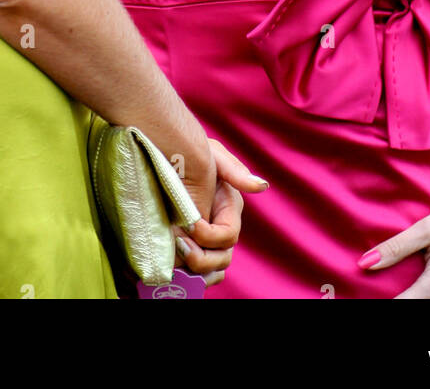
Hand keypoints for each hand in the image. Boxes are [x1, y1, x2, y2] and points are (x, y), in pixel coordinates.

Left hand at [174, 138, 268, 287]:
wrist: (167, 157)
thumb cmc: (190, 152)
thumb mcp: (212, 155)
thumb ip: (235, 170)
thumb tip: (262, 186)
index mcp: (230, 208)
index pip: (228, 235)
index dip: (209, 236)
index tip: (189, 224)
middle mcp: (222, 227)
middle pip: (222, 259)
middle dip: (202, 258)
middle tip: (179, 245)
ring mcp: (208, 240)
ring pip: (213, 270)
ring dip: (197, 271)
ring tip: (176, 261)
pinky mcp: (192, 247)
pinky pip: (199, 274)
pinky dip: (191, 278)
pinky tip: (177, 271)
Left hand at [358, 188, 429, 298]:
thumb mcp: (427, 228)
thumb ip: (395, 248)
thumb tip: (365, 263)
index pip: (403, 307)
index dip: (384, 304)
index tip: (370, 298)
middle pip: (420, 313)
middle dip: (405, 302)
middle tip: (394, 287)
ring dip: (423, 302)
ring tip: (413, 288)